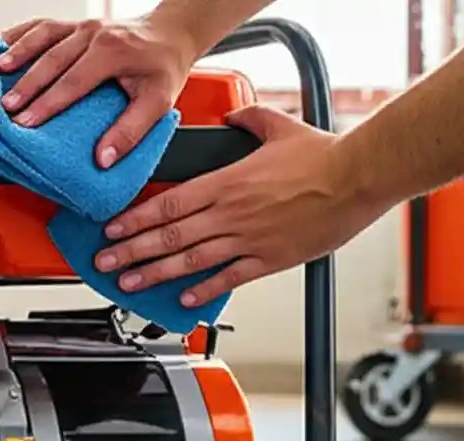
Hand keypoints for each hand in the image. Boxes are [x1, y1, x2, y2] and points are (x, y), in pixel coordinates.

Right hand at [0, 16, 197, 167]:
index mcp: (113, 51)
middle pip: (52, 58)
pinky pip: (42, 25)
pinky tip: (1, 46)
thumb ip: (131, 131)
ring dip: (17, 52)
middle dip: (26, 84)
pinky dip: (20, 35)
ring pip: (43, 35)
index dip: (47, 103)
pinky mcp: (73, 24)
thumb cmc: (163, 67)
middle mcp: (94, 33)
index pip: (74, 81)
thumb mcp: (158, 102)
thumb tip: (103, 159)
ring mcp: (81, 24)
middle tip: (4, 108)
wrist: (171, 33)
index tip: (25, 123)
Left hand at [94, 105, 387, 306]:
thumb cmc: (323, 156)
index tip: (112, 230)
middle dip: (131, 251)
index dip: (135, 220)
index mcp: (226, 182)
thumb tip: (229, 117)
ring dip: (155, 274)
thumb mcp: (276, 126)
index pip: (167, 204)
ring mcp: (248, 239)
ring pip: (191, 261)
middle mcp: (230, 213)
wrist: (359, 177)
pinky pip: (229, 278)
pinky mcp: (270, 259)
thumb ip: (246, 120)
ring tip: (129, 284)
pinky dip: (204, 290)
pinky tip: (183, 300)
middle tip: (103, 263)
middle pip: (170, 236)